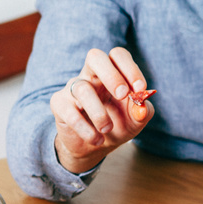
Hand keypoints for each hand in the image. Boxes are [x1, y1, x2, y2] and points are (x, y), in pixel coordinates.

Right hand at [50, 47, 154, 173]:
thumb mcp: (135, 121)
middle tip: (122, 94)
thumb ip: (143, 112)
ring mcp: (73, 88)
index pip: (118, 56)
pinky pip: (70, 112)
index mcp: (112, 73)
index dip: (130, 68)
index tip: (140, 88)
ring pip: (83, 89)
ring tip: (108, 129)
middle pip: (95, 57)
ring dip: (99, 113)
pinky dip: (85, 129)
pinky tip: (96, 139)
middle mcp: (91, 76)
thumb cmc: (117, 126)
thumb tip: (142, 108)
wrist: (94, 148)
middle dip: (111, 75)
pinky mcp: (59, 104)